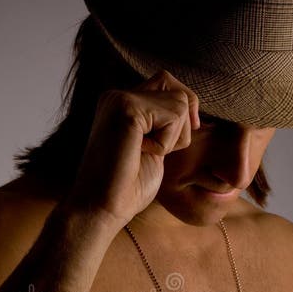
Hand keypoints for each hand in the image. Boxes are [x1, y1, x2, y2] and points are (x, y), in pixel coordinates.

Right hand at [68, 70, 199, 225]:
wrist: (101, 209)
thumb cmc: (127, 187)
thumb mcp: (154, 147)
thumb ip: (164, 122)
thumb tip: (191, 106)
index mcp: (119, 103)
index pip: (166, 82)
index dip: (182, 108)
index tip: (179, 140)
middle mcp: (116, 95)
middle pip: (176, 88)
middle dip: (181, 123)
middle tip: (156, 152)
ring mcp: (119, 99)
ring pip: (179, 102)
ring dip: (173, 137)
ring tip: (144, 154)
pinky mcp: (126, 108)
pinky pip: (173, 116)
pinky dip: (166, 142)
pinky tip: (141, 154)